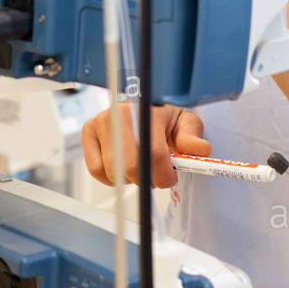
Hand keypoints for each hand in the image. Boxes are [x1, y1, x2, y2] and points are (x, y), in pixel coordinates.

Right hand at [81, 100, 211, 188]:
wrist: (143, 107)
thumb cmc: (165, 119)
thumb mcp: (185, 123)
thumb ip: (192, 137)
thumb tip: (200, 150)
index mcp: (146, 109)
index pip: (153, 154)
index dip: (163, 174)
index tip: (169, 177)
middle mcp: (120, 113)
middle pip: (132, 167)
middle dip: (148, 180)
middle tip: (155, 175)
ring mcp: (101, 122)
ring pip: (114, 172)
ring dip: (130, 179)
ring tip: (140, 167)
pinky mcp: (88, 132)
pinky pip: (96, 170)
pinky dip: (111, 178)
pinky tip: (122, 167)